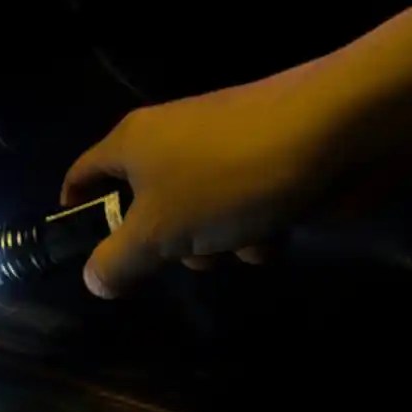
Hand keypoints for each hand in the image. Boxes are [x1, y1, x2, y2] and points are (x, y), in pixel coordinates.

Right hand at [61, 62, 346, 297]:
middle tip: (184, 253)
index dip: (76, 212)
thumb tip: (93, 280)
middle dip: (167, 245)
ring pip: (199, 220)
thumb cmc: (227, 179)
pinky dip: (257, 229)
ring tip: (244, 240)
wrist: (336, 131)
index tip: (81, 250)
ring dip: (219, 244)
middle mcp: (170, 142)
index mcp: (131, 143)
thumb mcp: (157, 231)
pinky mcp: (265, 165)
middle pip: (147, 210)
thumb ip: (117, 261)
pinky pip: (243, 212)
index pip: (83, 175)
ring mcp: (221, 152)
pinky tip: (278, 229)